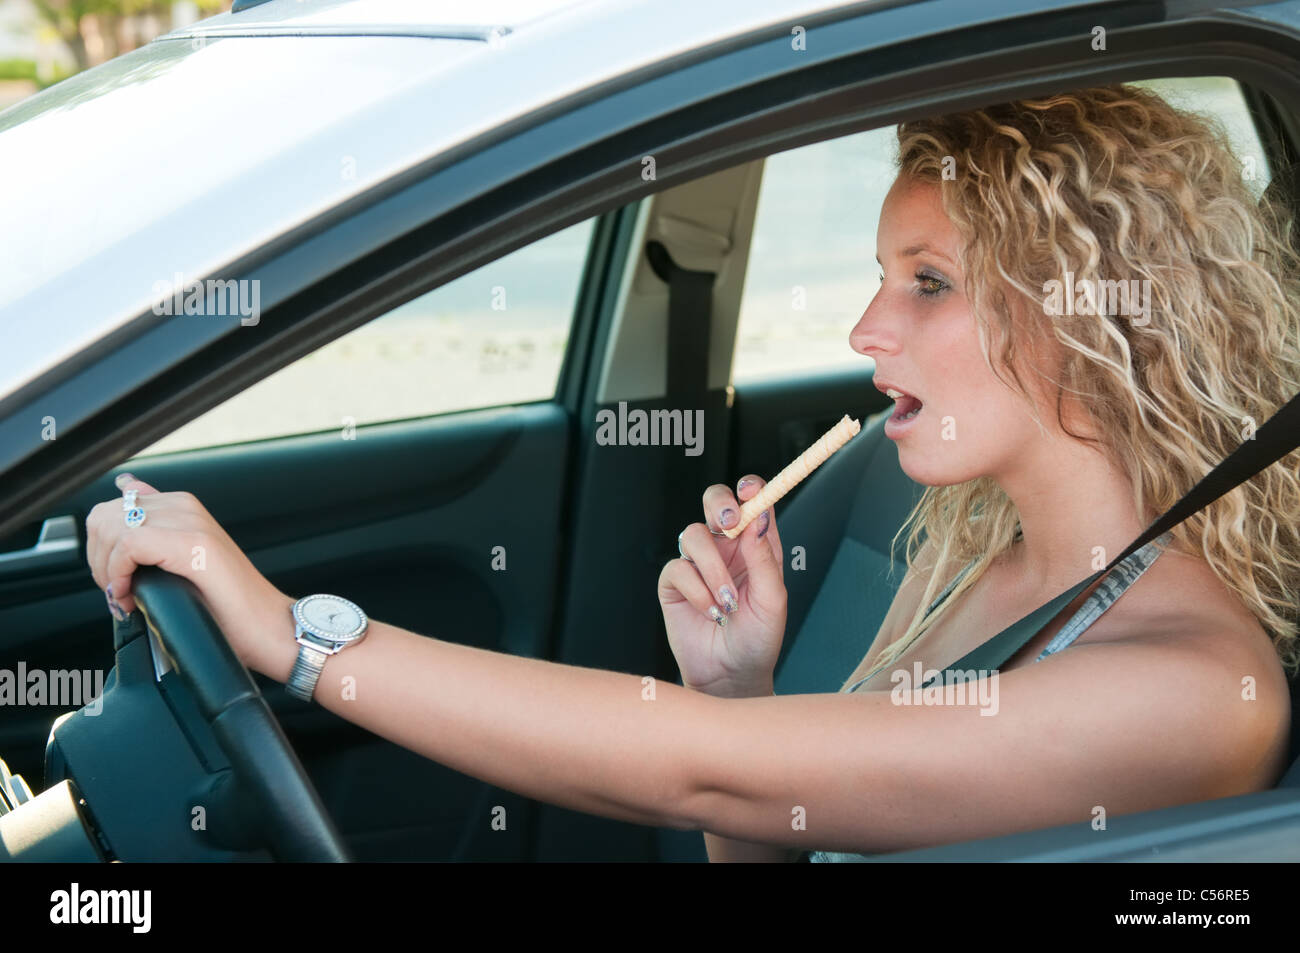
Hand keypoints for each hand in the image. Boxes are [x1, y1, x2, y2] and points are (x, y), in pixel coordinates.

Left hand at [85, 474, 292, 673]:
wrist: (267, 627)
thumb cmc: (229, 607)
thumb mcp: (181, 562)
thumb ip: (152, 535)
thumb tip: (123, 501)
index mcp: (182, 507)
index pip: (109, 510)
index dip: (101, 551)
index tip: (118, 583)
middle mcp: (185, 507)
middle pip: (103, 517)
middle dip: (99, 560)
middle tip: (122, 592)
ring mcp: (191, 522)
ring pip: (111, 528)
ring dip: (108, 570)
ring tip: (130, 596)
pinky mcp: (193, 543)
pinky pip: (129, 546)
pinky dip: (120, 576)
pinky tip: (135, 597)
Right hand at [657, 475, 786, 697]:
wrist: (731, 675)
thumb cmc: (758, 639)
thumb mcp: (772, 601)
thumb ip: (765, 559)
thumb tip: (757, 519)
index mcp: (755, 545)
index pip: (752, 503)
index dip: (750, 489)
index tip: (750, 491)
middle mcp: (726, 548)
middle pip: (714, 503)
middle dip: (719, 505)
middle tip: (726, 525)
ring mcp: (698, 564)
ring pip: (693, 535)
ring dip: (713, 569)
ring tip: (727, 603)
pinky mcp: (675, 583)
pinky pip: (678, 568)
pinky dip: (697, 591)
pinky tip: (710, 612)